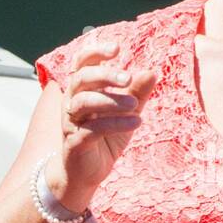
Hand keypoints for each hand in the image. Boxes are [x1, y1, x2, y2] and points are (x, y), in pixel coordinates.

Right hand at [52, 41, 156, 208]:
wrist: (85, 173)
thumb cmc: (104, 138)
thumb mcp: (126, 113)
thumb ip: (137, 93)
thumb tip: (151, 71)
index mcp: (82, 91)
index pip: (81, 63)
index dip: (94, 51)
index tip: (116, 48)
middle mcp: (71, 103)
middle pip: (80, 79)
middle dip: (104, 75)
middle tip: (128, 78)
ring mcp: (70, 123)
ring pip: (83, 103)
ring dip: (110, 100)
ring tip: (134, 106)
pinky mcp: (75, 144)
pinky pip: (92, 130)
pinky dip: (114, 124)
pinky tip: (135, 123)